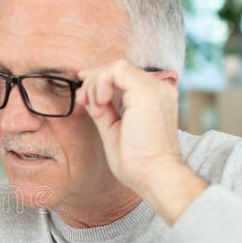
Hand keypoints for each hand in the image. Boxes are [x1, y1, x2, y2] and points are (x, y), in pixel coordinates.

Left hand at [77, 59, 182, 193]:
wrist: (154, 175)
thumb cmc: (137, 162)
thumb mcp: (113, 129)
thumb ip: (104, 110)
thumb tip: (88, 96)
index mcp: (154, 98)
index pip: (124, 77)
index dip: (99, 80)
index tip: (82, 96)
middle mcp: (159, 89)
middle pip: (118, 69)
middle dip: (93, 83)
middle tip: (83, 103)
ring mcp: (155, 88)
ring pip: (116, 67)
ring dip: (96, 85)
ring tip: (95, 110)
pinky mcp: (146, 91)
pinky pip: (117, 70)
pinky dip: (101, 84)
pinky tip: (100, 104)